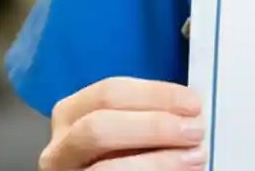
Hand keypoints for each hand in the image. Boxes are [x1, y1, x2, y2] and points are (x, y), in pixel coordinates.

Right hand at [39, 77, 206, 169]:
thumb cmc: (131, 153)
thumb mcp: (133, 129)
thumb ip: (150, 117)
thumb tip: (191, 112)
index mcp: (73, 114)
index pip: (109, 92)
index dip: (155, 95)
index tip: (193, 104)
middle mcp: (60, 147)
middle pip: (99, 127)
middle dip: (153, 127)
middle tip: (194, 131)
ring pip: (105, 168)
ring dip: (158, 161)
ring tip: (195, 157)